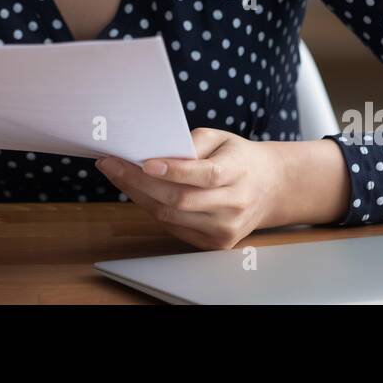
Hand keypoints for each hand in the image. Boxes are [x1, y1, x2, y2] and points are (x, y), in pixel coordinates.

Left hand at [95, 129, 352, 249]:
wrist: (271, 187)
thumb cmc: (238, 157)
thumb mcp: (222, 138)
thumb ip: (191, 142)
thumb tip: (154, 150)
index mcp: (237, 173)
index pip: (203, 175)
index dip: (173, 170)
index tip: (144, 161)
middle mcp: (233, 205)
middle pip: (179, 200)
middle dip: (139, 182)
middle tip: (111, 164)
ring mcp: (225, 229)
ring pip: (171, 217)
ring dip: (139, 196)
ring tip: (118, 174)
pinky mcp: (215, 244)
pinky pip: (174, 228)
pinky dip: (153, 209)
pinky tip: (139, 192)